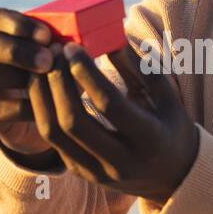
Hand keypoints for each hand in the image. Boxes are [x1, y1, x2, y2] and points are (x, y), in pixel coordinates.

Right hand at [0, 8, 58, 165]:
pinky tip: (42, 107)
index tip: (48, 36)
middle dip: (12, 50)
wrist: (62, 112)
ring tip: (41, 81)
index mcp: (2, 31)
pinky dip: (17, 107)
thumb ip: (79, 24)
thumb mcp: (73, 49)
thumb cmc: (66, 69)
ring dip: (6, 75)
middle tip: (47, 60)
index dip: (17, 24)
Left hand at [28, 40, 199, 203]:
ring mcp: (97, 172)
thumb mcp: (168, 97)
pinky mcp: (80, 173)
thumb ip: (143, 68)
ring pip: (54, 134)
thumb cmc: (170, 126)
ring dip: (42, 96)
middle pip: (74, 121)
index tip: (73, 47)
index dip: (87, 73)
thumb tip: (112, 38)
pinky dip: (42, 111)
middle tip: (52, 53)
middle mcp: (121, 162)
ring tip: (40, 67)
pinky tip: (41, 87)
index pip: (109, 104)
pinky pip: (51, 142)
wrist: (172, 176)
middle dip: (57, 82)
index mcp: (149, 140)